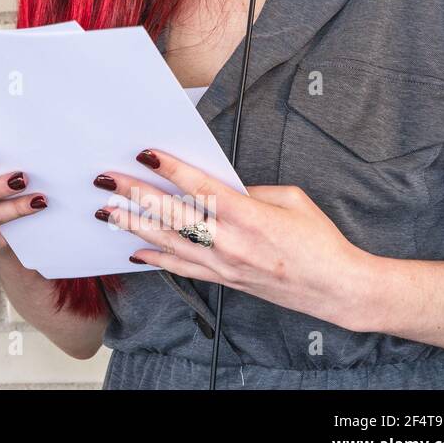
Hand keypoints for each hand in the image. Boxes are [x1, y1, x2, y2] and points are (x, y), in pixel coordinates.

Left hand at [92, 147, 374, 328]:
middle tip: (106, 180)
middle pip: (171, 213)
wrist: (337, 288)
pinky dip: (156, 257)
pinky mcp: (224, 281)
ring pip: (167, 241)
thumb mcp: (290, 200)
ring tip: (107, 212)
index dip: (168, 169)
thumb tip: (220, 186)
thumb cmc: (320, 241)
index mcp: (247, 214)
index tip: (144, 154)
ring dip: (134, 225)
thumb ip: (250, 191)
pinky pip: (181, 267)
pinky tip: (134, 248)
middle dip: (135, 194)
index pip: (198, 187)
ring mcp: (223, 264)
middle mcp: (229, 241)